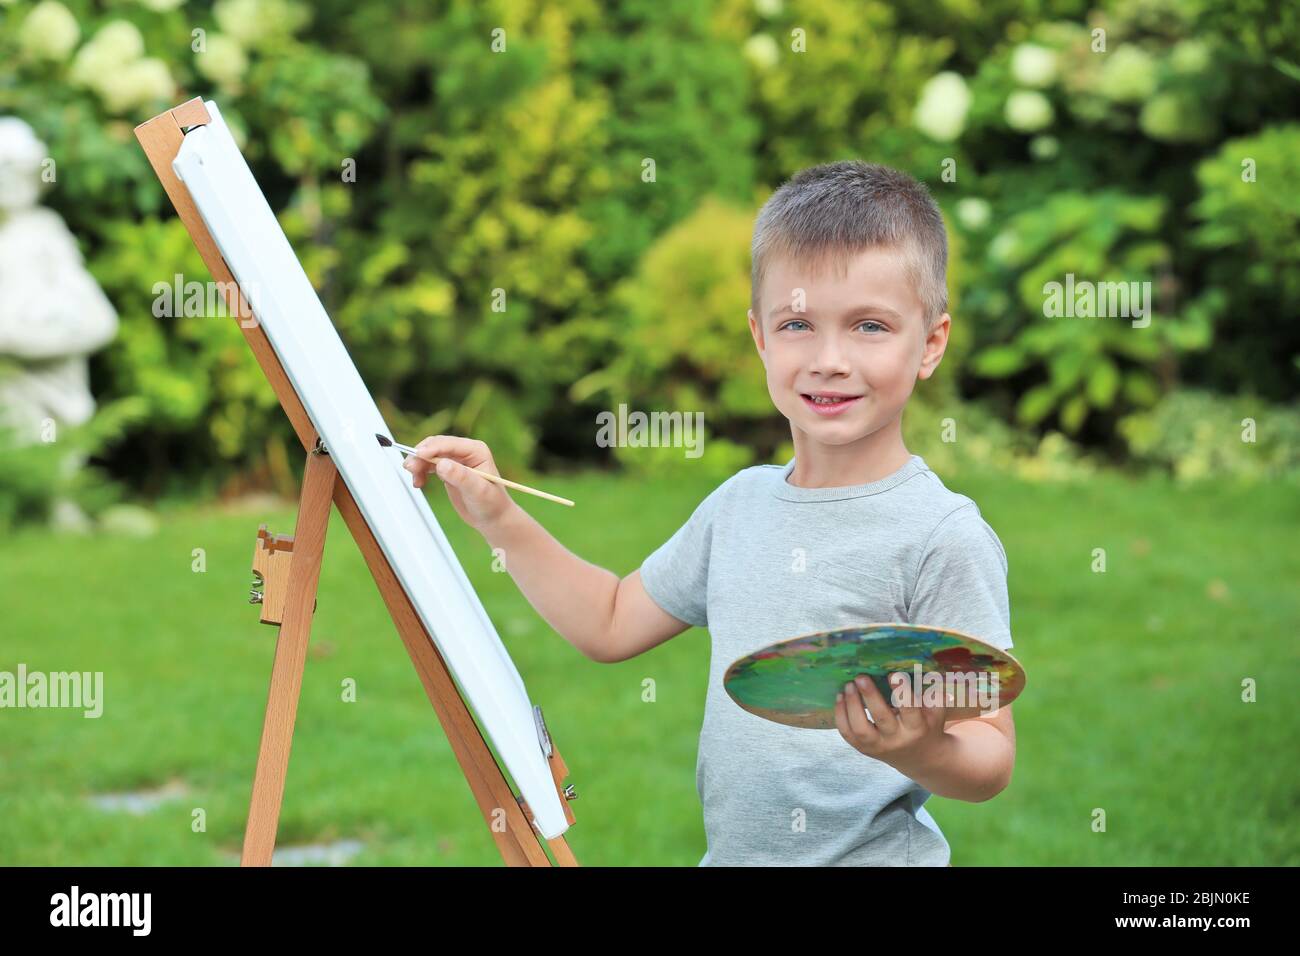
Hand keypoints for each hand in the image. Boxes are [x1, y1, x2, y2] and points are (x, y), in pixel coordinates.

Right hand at [403, 434, 517, 532]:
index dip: (432, 448)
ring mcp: (456, 460)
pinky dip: (420, 472)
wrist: (492, 518)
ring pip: (429, 455)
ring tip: (415, 481)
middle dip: (421, 455)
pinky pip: (429, 465)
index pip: (449, 444)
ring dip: (418, 464)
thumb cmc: (491, 504)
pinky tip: (418, 483)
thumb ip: (460, 477)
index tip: (418, 455)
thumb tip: (441, 464)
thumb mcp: (477, 491)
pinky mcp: (448, 470)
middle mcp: (465, 451)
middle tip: (409, 468)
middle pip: (436, 446)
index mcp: (476, 450)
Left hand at [834, 671, 951, 774]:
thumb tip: (919, 668)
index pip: (909, 710)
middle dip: (870, 696)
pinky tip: (840, 697)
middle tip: (861, 677)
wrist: (921, 758)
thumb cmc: (928, 726)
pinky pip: (848, 734)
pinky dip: (841, 716)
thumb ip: (931, 693)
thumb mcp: (936, 712)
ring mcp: (878, 746)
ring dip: (851, 705)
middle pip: (881, 719)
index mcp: (917, 728)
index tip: (892, 673)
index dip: (901, 692)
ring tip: (848, 686)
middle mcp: (897, 739)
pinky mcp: (864, 749)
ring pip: (860, 729)